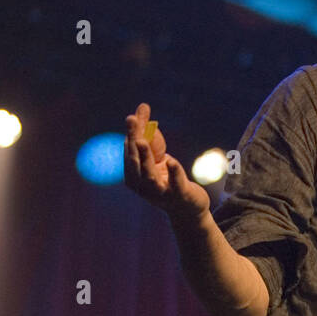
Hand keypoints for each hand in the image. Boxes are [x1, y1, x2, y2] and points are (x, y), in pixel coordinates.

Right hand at [124, 102, 211, 220]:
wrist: (187, 208)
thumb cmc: (168, 178)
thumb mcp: (157, 156)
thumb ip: (149, 134)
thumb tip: (142, 107)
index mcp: (134, 176)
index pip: (129, 153)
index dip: (131, 134)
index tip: (132, 117)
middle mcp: (142, 186)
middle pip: (135, 161)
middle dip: (133, 140)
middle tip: (132, 120)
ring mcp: (160, 192)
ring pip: (148, 175)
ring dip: (144, 157)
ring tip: (141, 141)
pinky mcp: (179, 195)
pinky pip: (175, 184)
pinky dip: (173, 172)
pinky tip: (171, 161)